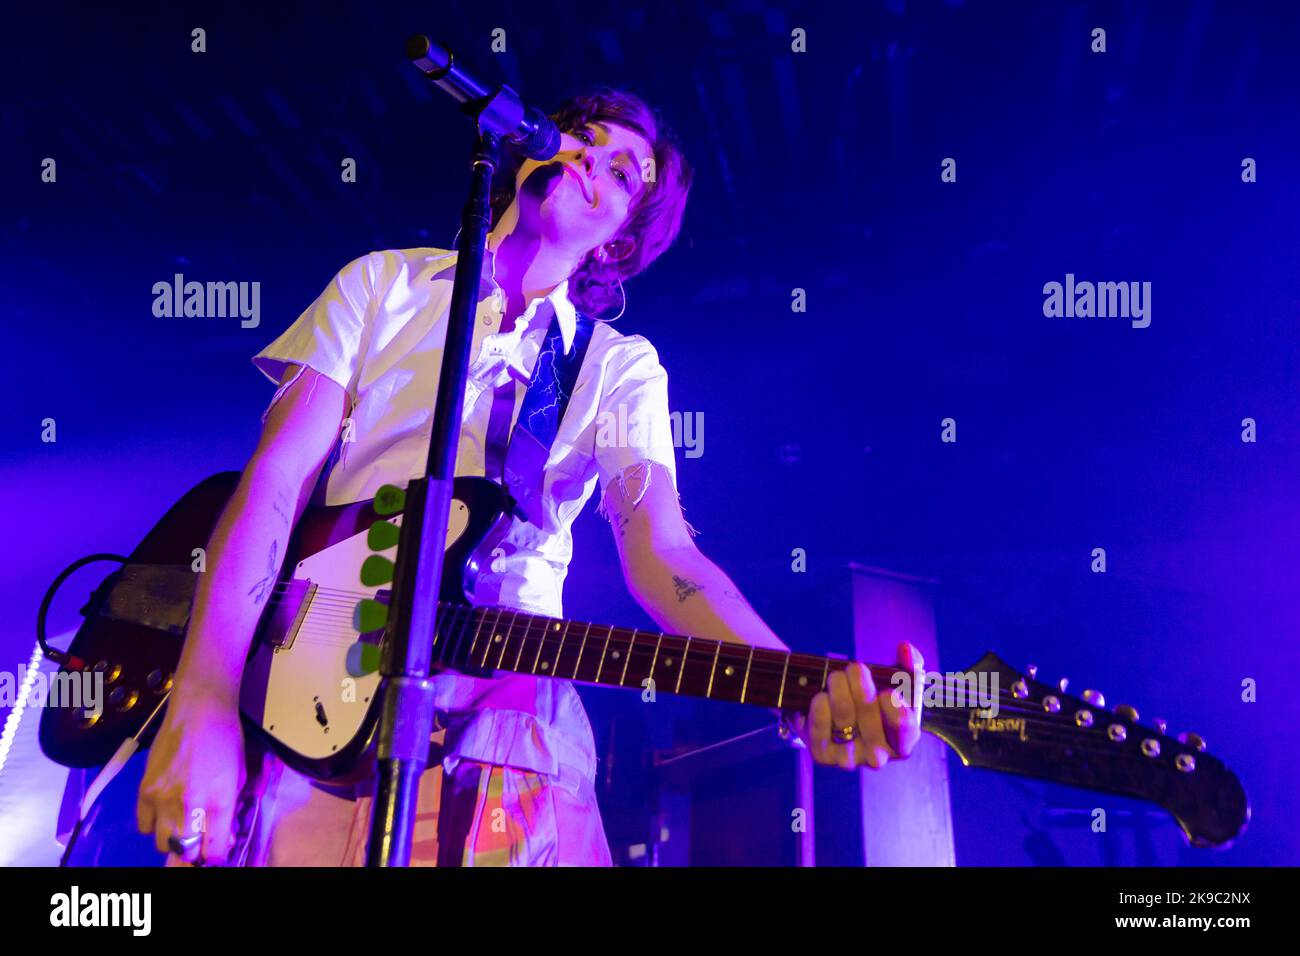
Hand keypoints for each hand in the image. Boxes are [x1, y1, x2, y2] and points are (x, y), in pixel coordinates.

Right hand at [136, 691, 246, 864]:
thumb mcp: (238, 776)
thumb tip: (221, 836)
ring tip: (182, 825)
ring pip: (163, 843)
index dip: (215, 856)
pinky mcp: (144, 790)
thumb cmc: (226, 739)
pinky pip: (144, 826)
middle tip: (199, 842)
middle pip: (185, 852)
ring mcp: (163, 798)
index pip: (213, 850)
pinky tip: (164, 812)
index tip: (215, 854)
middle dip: (193, 853)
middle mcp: (190, 804)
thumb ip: (228, 809)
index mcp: (219, 801)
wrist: (199, 710)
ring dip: (174, 839)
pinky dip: (154, 825)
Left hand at [785, 642, 924, 770]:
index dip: (896, 712)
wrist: (838, 717)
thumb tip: (906, 649)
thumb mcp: (896, 682)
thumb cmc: (875, 700)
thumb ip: (908, 664)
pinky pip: (820, 733)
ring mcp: (850, 759)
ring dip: (838, 690)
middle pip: (870, 719)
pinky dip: (820, 710)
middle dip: (861, 686)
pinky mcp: (824, 755)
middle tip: (855, 667)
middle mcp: (878, 755)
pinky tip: (821, 696)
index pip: (905, 732)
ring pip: (843, 719)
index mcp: (902, 740)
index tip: (886, 691)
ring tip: (836, 676)